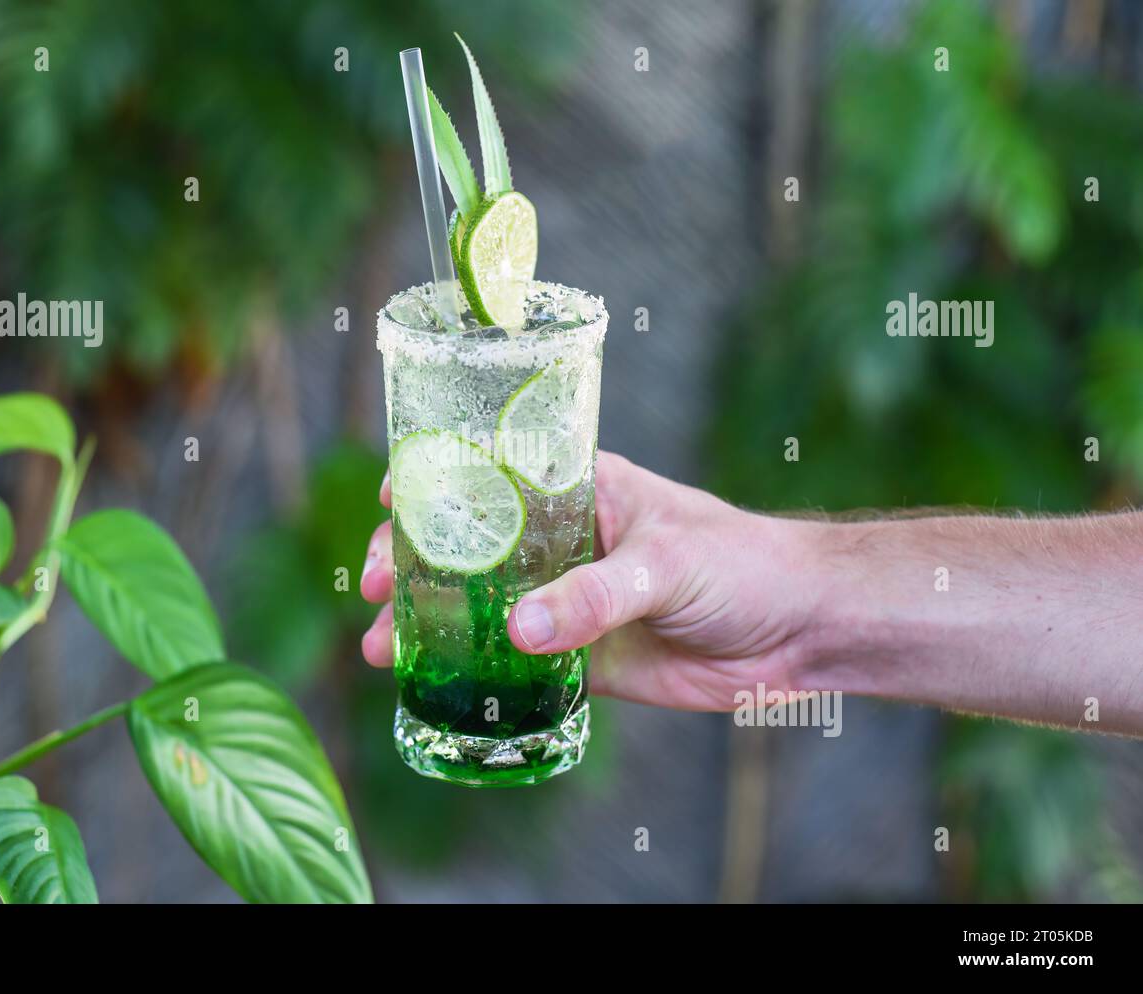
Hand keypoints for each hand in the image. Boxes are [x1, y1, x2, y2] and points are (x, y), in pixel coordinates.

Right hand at [359, 451, 824, 710]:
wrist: (798, 629)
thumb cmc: (742, 563)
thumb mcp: (667, 564)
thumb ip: (596, 594)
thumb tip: (520, 630)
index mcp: (577, 491)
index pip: (491, 473)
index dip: (432, 481)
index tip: (386, 498)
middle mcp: (561, 542)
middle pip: (468, 547)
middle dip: (411, 563)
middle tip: (371, 590)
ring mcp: (567, 600)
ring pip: (480, 609)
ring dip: (429, 625)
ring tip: (381, 650)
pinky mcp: (582, 656)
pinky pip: (515, 665)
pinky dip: (474, 674)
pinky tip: (433, 687)